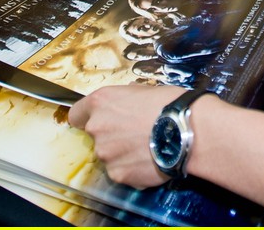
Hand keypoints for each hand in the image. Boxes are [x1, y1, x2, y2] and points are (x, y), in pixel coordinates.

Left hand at [68, 84, 186, 187]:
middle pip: (95, 137)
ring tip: (146, 149)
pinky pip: (121, 172)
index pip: (76, 115)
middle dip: (111, 137)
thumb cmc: (169, 105)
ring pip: (109, 156)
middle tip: (134, 135)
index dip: (87, 118)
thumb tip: (124, 106)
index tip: (99, 121)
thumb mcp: (141, 90)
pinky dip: (132, 169)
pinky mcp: (118, 174)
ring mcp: (106, 153)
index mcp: (100, 102)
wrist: (187, 130)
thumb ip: (122, 101)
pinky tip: (150, 161)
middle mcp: (97, 127)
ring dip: (122, 154)